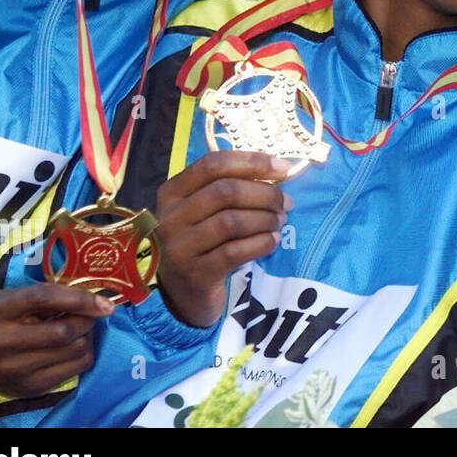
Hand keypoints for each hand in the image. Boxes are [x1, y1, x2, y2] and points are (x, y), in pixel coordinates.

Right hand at [0, 283, 113, 398]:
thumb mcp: (9, 298)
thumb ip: (44, 296)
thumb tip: (93, 299)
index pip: (43, 299)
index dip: (79, 299)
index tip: (105, 302)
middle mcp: (2, 344)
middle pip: (63, 331)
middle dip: (86, 320)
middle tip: (88, 314)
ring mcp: (15, 370)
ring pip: (74, 351)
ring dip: (86, 337)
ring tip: (78, 330)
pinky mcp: (29, 388)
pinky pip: (75, 369)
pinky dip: (83, 354)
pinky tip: (73, 346)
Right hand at [154, 151, 292, 326]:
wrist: (183, 294)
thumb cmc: (201, 242)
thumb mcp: (204, 211)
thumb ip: (231, 189)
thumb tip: (278, 172)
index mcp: (172, 192)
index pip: (212, 165)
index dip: (252, 162)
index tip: (283, 168)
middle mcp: (170, 217)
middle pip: (225, 191)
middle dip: (265, 194)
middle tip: (286, 202)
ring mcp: (179, 247)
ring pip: (231, 221)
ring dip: (265, 219)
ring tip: (279, 222)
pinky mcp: (195, 274)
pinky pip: (235, 252)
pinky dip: (261, 243)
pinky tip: (272, 241)